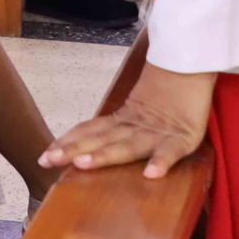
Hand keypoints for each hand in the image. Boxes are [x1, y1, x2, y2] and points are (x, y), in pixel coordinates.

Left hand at [39, 62, 215, 178]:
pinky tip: (150, 174)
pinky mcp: (184, 137)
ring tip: (84, 163)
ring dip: (105, 154)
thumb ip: (118, 126)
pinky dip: (162, 161)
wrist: (194, 64)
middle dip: (74, 150)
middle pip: (100, 139)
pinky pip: (172, 152)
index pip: (90, 130)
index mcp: (123, 121)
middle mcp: (135, 127)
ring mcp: (157, 132)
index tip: (44, 155)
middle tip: (49, 160)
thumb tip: (90, 142)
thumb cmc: (169, 90)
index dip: (68, 141)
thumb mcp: (139, 110)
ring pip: (128, 146)